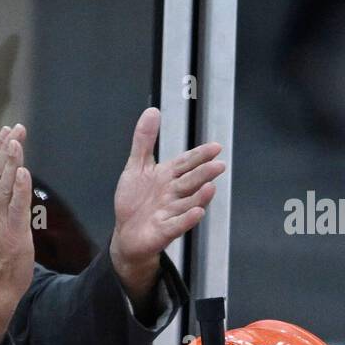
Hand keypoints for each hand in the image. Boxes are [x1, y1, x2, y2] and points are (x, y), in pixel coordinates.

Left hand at [109, 107, 224, 298]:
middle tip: (218, 165)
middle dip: (204, 174)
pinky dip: (187, 219)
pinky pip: (177, 225)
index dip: (199, 155)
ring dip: (199, 196)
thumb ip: (144, 141)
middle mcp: (173, 194)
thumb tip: (152, 111)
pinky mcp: (164, 231)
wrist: (126, 233)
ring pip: (188, 203)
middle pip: (190, 181)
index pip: (186, 163)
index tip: (215, 147)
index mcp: (168, 176)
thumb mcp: (136, 167)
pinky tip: (197, 213)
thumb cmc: (134, 201)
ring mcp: (171, 212)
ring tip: (210, 188)